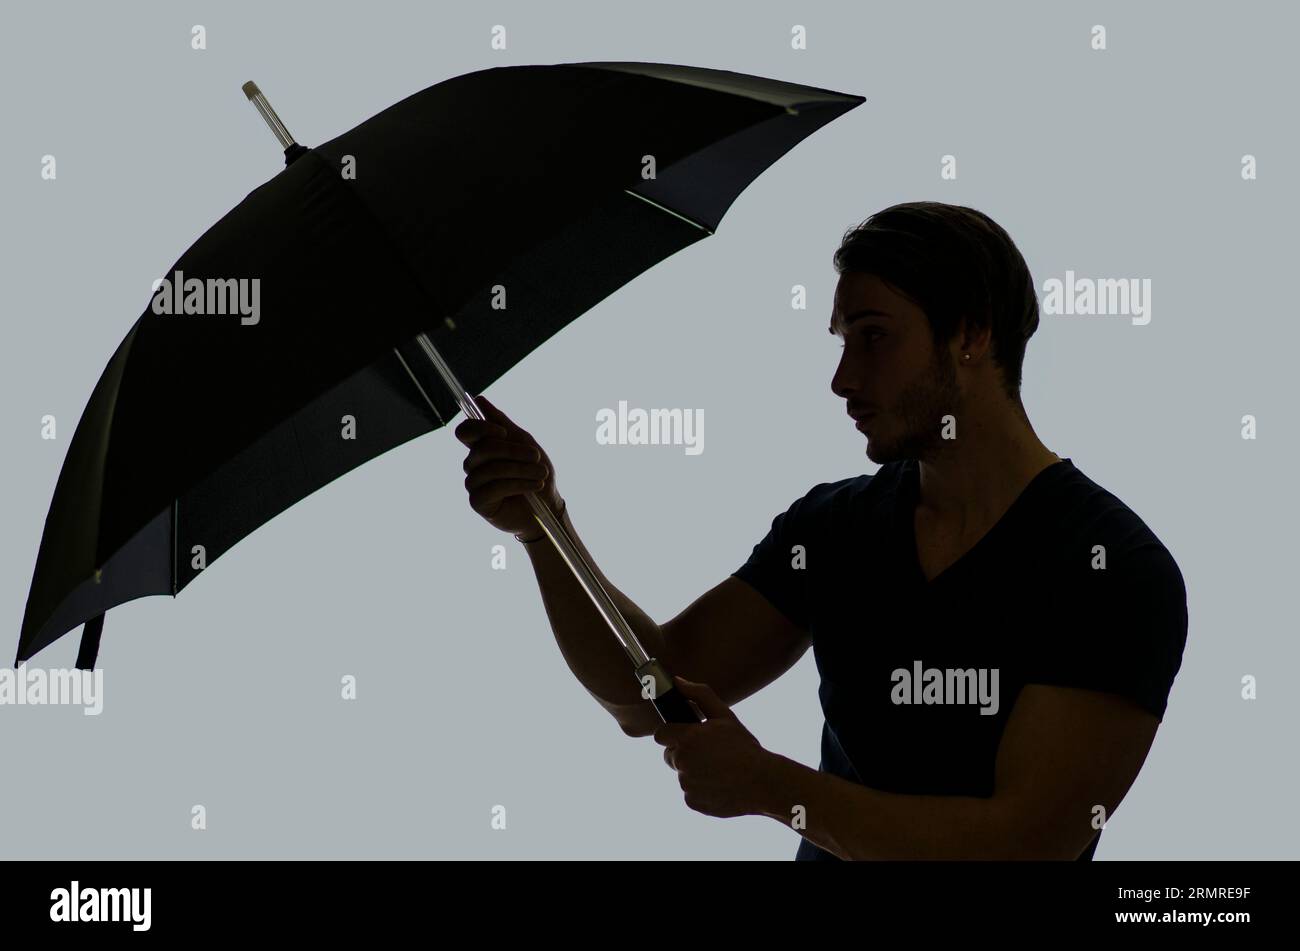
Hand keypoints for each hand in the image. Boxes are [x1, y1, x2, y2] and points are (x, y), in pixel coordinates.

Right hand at [454, 394, 562, 538]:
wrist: (547, 506)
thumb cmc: (535, 473)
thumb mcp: (524, 443)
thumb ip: (502, 423)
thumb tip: (478, 399)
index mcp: (482, 447)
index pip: (465, 431)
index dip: (480, 428)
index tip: (503, 432)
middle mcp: (473, 465)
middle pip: (482, 449)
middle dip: (513, 451)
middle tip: (536, 456)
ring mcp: (474, 484)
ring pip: (490, 469)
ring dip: (521, 469)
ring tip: (541, 474)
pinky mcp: (478, 503)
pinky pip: (493, 488)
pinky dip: (518, 484)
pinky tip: (534, 486)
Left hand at [653, 676, 771, 818]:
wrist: (762, 782)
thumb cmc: (744, 747)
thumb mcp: (725, 715)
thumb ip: (699, 695)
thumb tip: (677, 682)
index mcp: (686, 738)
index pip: (660, 734)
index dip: (672, 734)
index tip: (685, 736)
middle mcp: (682, 761)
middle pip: (670, 755)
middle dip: (683, 752)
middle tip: (708, 753)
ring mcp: (686, 784)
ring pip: (682, 774)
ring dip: (694, 771)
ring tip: (718, 770)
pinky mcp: (693, 802)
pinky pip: (690, 793)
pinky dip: (701, 790)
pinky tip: (719, 784)